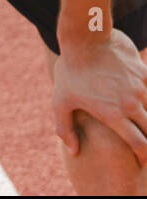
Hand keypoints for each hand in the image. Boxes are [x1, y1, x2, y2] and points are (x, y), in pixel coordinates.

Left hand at [52, 28, 146, 164]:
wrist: (85, 39)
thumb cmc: (70, 71)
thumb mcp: (60, 101)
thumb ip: (65, 129)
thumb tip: (73, 151)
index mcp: (114, 116)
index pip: (140, 145)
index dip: (143, 157)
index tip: (141, 160)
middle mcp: (132, 104)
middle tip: (142, 143)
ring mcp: (140, 88)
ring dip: (146, 116)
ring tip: (138, 118)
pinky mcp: (144, 73)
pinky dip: (145, 96)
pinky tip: (136, 95)